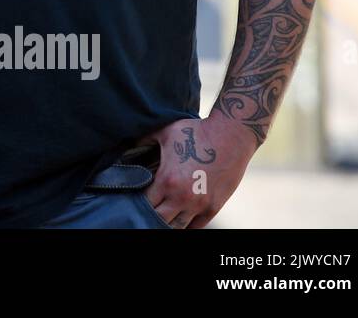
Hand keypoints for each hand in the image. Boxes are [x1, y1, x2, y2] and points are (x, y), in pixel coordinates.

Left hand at [135, 114, 257, 227]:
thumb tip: (127, 143)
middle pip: (158, 219)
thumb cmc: (196, 131)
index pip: (144, 204)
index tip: (136, 198)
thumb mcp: (165, 132)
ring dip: (168, 222)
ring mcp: (200, 205)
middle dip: (150, 215)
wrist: (230, 135)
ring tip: (163, 214)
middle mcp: (182, 197)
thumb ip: (143, 140)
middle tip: (148, 209)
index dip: (137, 203)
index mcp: (166, 180)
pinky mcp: (214, 207)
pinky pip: (196, 226)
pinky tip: (179, 220)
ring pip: (177, 227)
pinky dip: (186, 225)